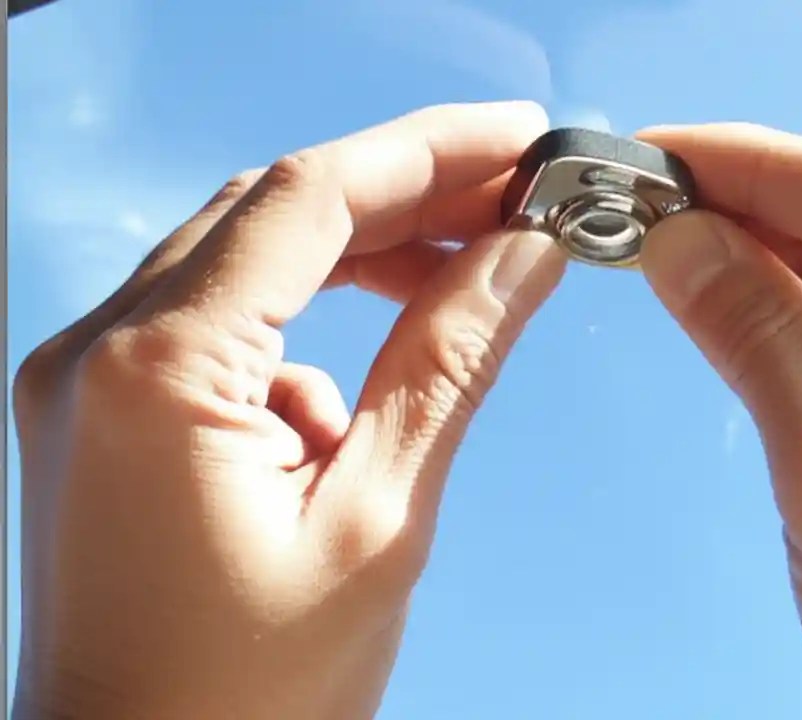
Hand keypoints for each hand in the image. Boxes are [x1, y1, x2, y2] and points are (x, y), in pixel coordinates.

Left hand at [12, 101, 565, 718]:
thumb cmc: (249, 698)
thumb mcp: (380, 524)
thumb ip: (450, 363)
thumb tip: (525, 252)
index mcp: (155, 372)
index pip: (311, 199)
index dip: (430, 152)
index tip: (524, 140)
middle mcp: (94, 351)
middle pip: (275, 213)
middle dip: (406, 197)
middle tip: (518, 200)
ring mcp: (83, 381)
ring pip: (245, 263)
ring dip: (359, 260)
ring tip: (466, 277)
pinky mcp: (98, 416)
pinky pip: (215, 332)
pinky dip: (303, 337)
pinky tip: (355, 419)